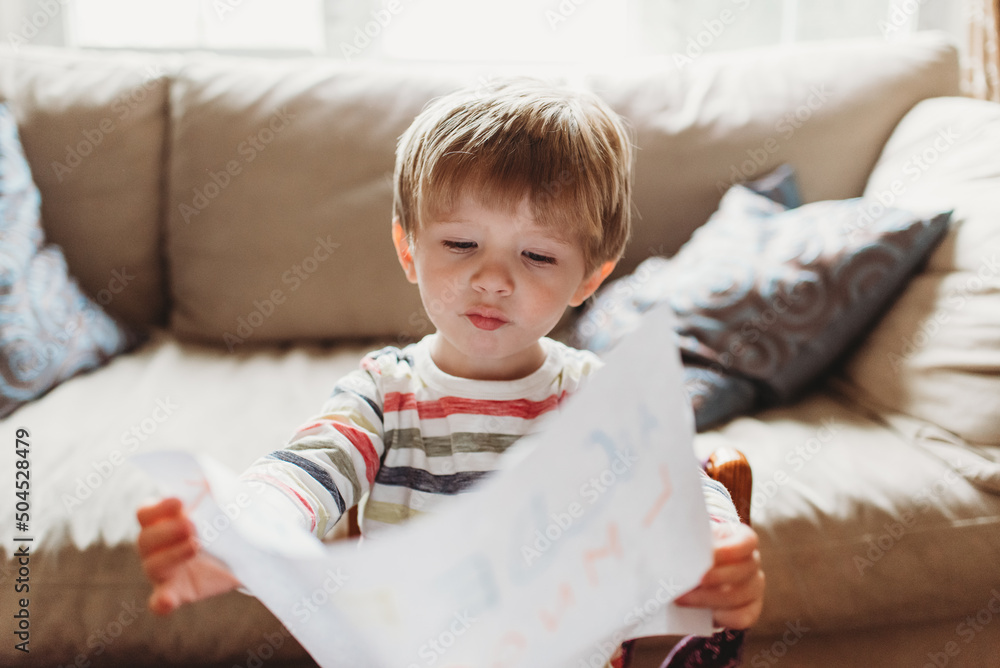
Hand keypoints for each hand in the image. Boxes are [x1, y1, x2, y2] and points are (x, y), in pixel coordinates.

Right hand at [136, 497, 241, 614]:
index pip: (144, 513)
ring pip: (152, 566)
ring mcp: (164, 572)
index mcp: (161, 521)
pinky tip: (167, 600)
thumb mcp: (221, 506)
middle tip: (190, 525)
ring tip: (195, 546)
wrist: (244, 554)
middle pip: (144, 540)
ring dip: (172, 555)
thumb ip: (212, 493)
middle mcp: (156, 547)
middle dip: (166, 531)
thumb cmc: (224, 524)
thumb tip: (209, 482)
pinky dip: (160, 602)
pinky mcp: (176, 592)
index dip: (157, 508)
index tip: (179, 502)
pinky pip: (159, 602)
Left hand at [674, 522, 763, 628]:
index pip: (746, 542)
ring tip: (680, 599)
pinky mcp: (750, 610)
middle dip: (712, 578)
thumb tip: (663, 544)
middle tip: (684, 582)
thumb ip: (688, 542)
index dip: (728, 550)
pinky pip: (741, 618)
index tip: (705, 557)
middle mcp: (752, 563)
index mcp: (742, 539)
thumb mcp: (695, 540)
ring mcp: (754, 588)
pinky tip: (702, 614)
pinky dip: (721, 617)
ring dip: (706, 599)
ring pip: (737, 596)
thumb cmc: (697, 550)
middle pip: (742, 571)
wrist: (702, 571)